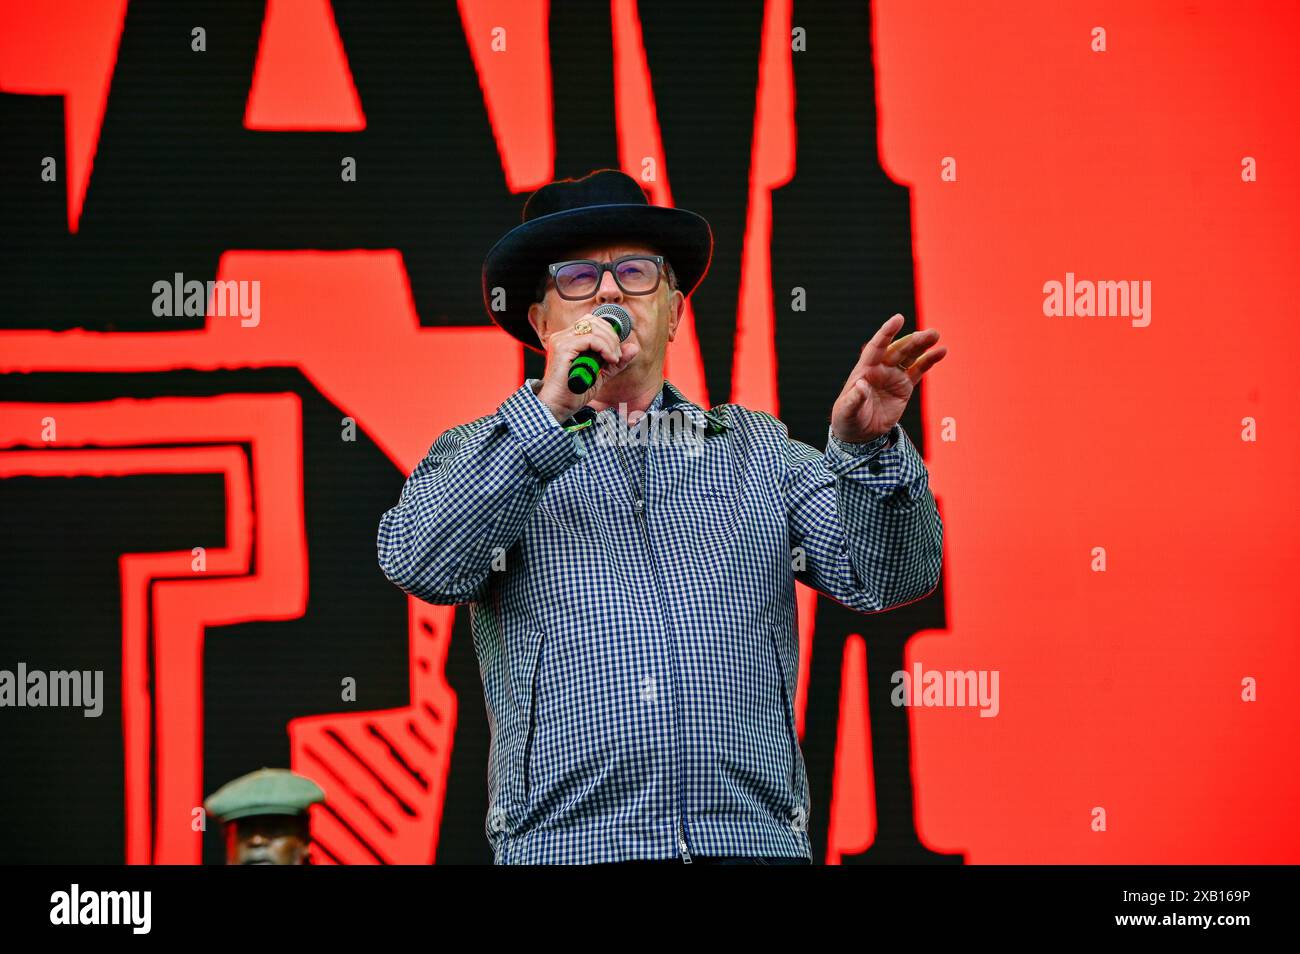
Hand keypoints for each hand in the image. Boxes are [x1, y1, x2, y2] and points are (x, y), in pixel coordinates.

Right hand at [536, 314, 640, 421]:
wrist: (558, 407)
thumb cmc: (573, 392)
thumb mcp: (600, 374)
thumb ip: (615, 361)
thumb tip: (633, 347)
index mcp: (568, 340)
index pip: (592, 322)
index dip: (609, 333)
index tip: (616, 353)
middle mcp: (563, 336)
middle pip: (594, 321)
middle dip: (612, 337)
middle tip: (617, 356)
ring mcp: (561, 340)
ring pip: (594, 328)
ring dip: (610, 343)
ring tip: (614, 359)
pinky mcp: (563, 348)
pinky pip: (590, 339)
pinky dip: (605, 348)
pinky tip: (609, 359)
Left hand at [831, 314, 946, 442]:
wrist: (859, 433)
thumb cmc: (847, 419)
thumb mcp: (847, 411)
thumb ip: (854, 399)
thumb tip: (861, 385)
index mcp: (864, 370)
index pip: (876, 347)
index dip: (886, 333)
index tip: (899, 318)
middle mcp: (880, 369)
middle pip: (898, 350)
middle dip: (913, 340)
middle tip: (930, 333)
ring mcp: (893, 376)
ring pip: (910, 356)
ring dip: (923, 345)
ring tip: (936, 336)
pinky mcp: (904, 386)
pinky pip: (918, 370)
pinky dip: (929, 360)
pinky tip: (941, 351)